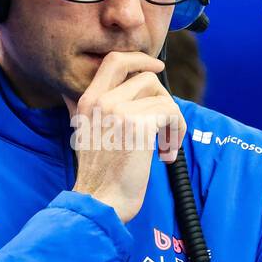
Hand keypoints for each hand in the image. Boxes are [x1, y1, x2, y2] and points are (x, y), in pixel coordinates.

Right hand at [66, 51, 186, 224]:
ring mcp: (119, 111)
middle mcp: (101, 101)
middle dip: (163, 99)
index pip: (115, 61)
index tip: (157, 67)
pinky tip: (165, 155)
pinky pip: (171, 113)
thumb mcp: (85, 135)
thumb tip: (92, 95)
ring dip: (172, 122)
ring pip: (162, 97)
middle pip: (146, 77)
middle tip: (166, 124)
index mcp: (87, 101)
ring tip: (165, 146)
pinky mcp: (138, 125)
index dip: (141, 59)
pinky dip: (176, 133)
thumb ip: (90, 112)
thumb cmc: (99, 177)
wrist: (99, 202)